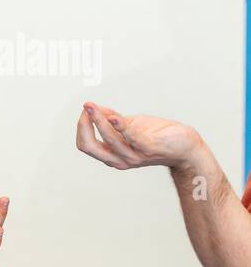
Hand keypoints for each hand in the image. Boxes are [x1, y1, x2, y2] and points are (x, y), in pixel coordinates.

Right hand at [76, 101, 202, 170]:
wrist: (185, 148)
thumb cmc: (158, 137)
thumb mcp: (131, 126)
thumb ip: (112, 119)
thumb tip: (94, 108)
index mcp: (112, 154)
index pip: (85, 144)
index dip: (81, 127)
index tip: (86, 109)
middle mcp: (119, 159)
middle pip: (89, 146)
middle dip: (83, 126)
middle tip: (86, 109)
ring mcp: (134, 156)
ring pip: (108, 139)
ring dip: (98, 121)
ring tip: (92, 107)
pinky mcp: (148, 148)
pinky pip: (130, 137)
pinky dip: (119, 126)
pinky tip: (113, 116)